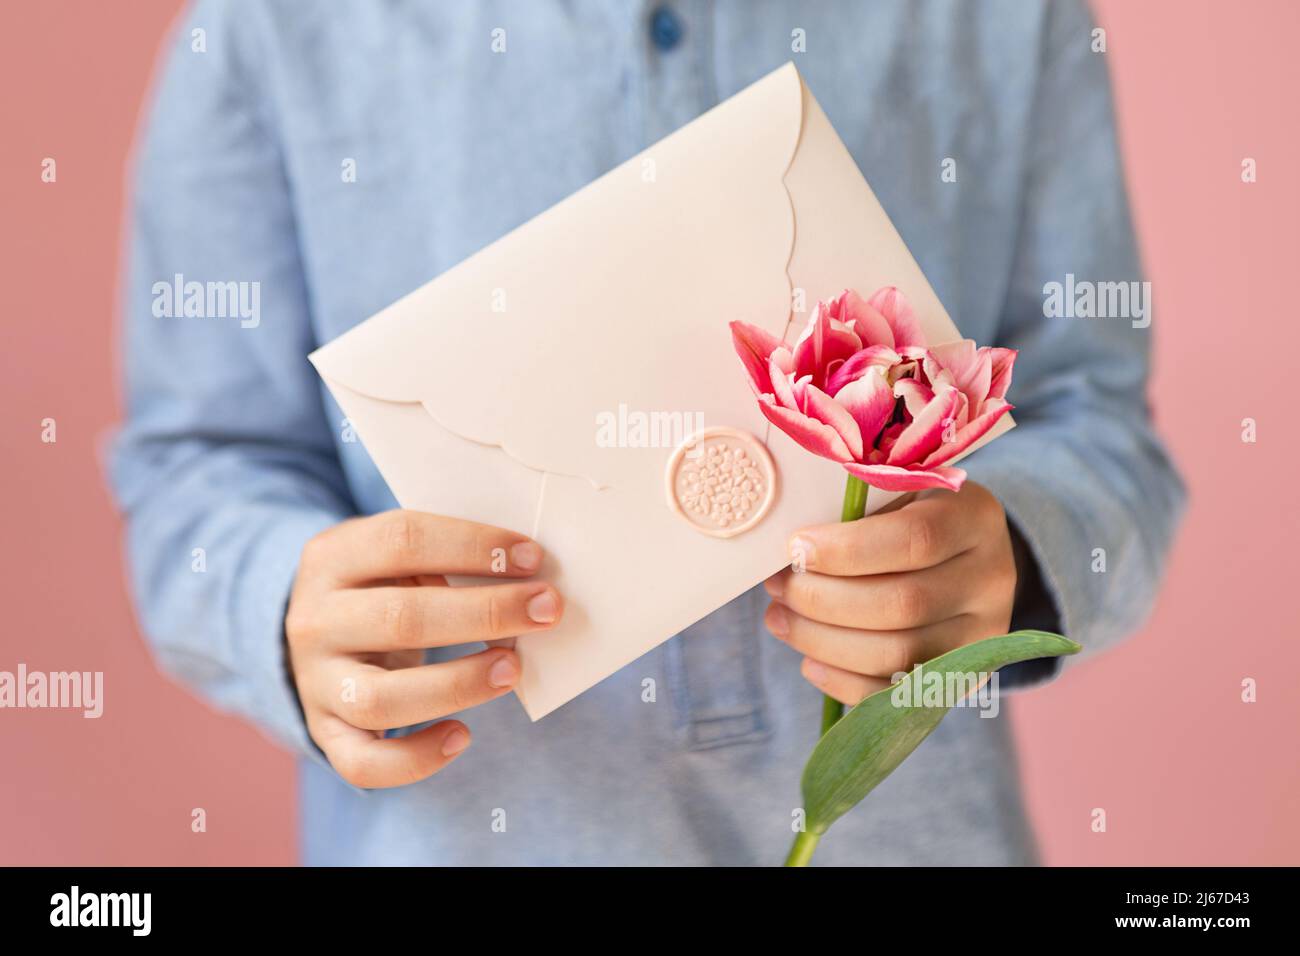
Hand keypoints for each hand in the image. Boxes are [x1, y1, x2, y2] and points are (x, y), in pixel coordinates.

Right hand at [285, 510, 562, 787]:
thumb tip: (530, 578)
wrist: (317, 637)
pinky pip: (365, 763)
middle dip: (486, 613)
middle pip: (401, 618)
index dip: (472, 546)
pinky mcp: (328, 734)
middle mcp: (315, 621)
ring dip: (458, 684)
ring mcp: (316, 683)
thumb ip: (447, 560)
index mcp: (332, 558)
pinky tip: (461, 737)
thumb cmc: (382, 588)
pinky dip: (416, 759)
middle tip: (547, 609)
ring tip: (513, 669)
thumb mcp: (394, 558)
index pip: (403, 540)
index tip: (532, 557)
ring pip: (382, 698)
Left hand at [763, 481, 1016, 704]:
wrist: (965, 562)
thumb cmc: (909, 518)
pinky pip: (896, 696)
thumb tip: (789, 554)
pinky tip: (809, 660)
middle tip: (779, 587)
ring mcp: (982, 637)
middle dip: (824, 600)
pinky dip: (843, 682)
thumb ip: (854, 512)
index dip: (848, 550)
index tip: (796, 550)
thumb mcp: (895, 494)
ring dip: (824, 642)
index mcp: (974, 518)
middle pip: (904, 604)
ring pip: (898, 655)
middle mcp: (991, 580)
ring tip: (780, 619)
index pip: (917, 539)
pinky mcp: (961, 681)